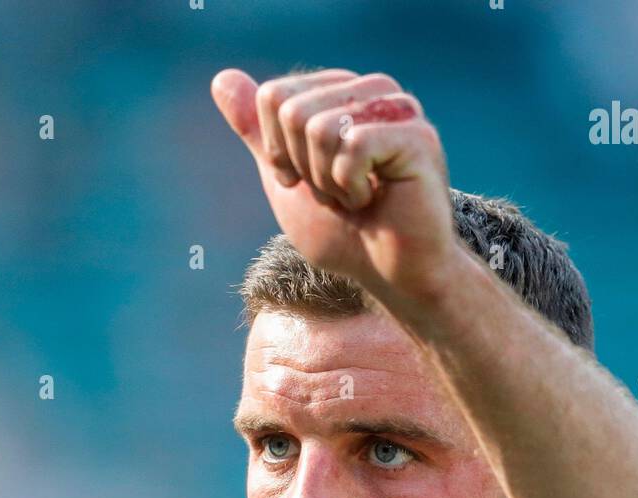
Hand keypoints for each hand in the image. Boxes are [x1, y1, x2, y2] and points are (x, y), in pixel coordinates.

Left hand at [211, 67, 458, 308]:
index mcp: (340, 90)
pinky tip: (375, 200)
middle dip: (304, 170)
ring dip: (327, 182)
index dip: (279, 153)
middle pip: (292, 112)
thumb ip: (257, 133)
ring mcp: (398, 107)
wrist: (392, 277)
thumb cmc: (345, 234)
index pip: (273, 97)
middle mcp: (371, 88)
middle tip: (338, 196)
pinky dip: (351, 187)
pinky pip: (352, 147)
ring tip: (358, 199)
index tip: (309, 183)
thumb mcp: (287, 181)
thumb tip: (221, 79)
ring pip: (318, 128)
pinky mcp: (416, 135)